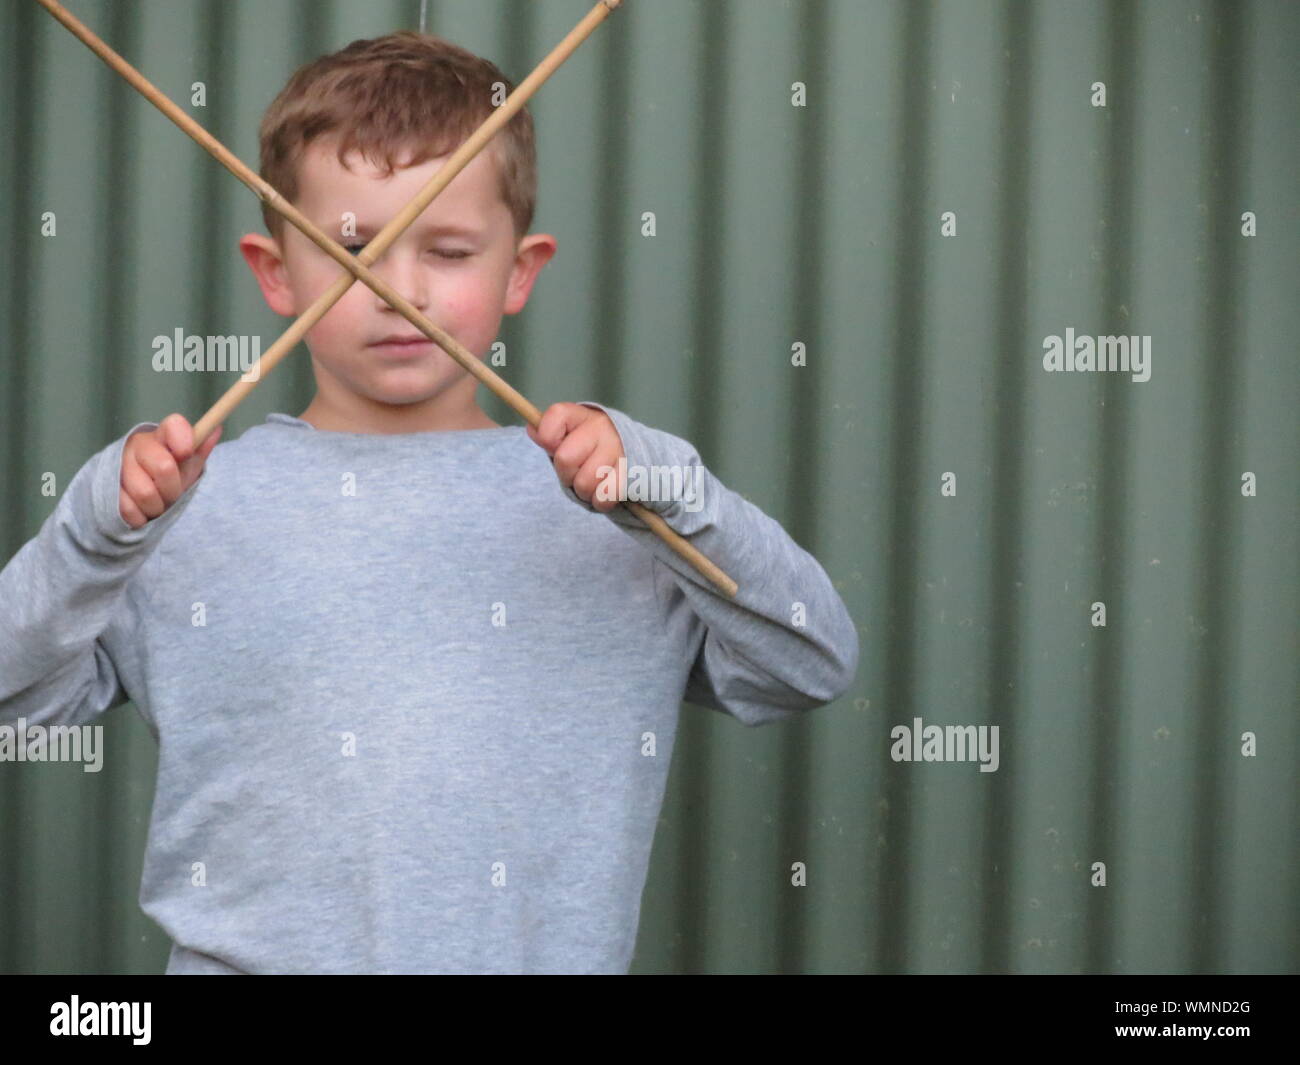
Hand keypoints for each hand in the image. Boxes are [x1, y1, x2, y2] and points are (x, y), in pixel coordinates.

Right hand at [119, 414, 220, 528]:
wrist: (140, 497)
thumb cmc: (171, 477)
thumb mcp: (189, 464)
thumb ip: (200, 447)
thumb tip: (215, 429)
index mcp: (162, 436)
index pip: (174, 425)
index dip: (183, 439)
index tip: (186, 453)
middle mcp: (138, 446)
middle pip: (164, 467)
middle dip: (173, 489)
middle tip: (172, 494)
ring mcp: (119, 465)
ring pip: (146, 493)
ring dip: (157, 506)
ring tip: (157, 502)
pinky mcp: (106, 489)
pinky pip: (129, 509)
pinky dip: (141, 517)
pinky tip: (141, 510)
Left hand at [526, 402, 624, 512]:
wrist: (625, 451)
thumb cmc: (584, 446)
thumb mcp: (564, 436)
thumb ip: (547, 434)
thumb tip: (533, 430)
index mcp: (579, 415)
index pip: (555, 416)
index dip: (547, 438)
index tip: (553, 446)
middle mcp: (600, 426)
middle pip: (565, 459)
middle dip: (565, 473)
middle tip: (574, 472)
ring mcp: (616, 448)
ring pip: (584, 483)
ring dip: (583, 491)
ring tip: (590, 481)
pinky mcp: (629, 472)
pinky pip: (605, 496)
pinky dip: (599, 501)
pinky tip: (603, 490)